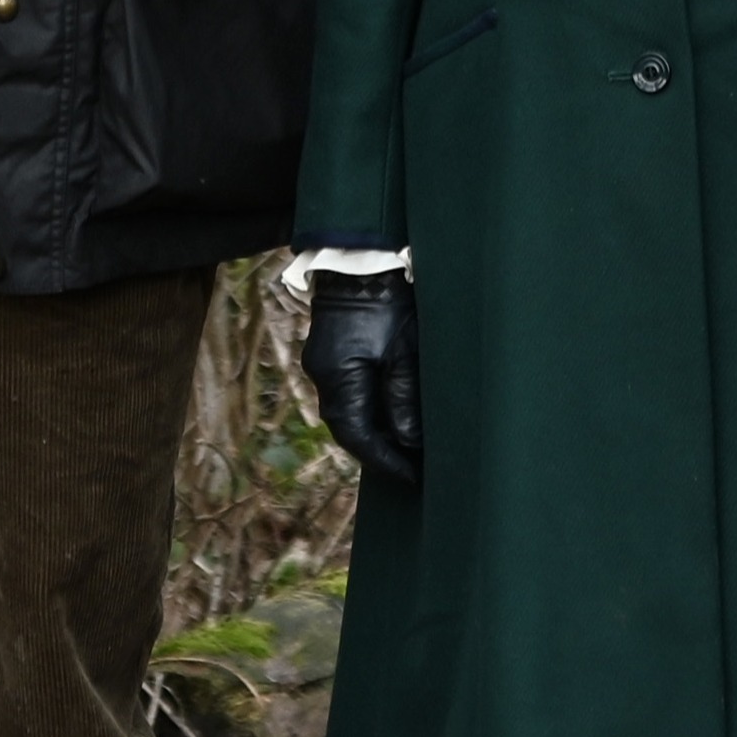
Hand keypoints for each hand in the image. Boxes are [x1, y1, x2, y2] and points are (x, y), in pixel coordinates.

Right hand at [300, 270, 421, 486]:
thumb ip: (404, 400)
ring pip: (348, 412)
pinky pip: (348, 394)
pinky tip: (390, 415)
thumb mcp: (405, 352)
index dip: (386, 461)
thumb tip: (408, 442)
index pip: (359, 436)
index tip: (413, 476)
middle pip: (349, 428)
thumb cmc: (388, 301)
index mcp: (338, 378)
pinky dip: (369, 409)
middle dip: (380, 451)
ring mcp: (323, 365)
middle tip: (412, 467)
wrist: (360, 260)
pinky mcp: (330, 354)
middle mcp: (323, 376)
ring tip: (405, 446)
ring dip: (374, 431)